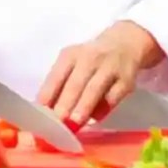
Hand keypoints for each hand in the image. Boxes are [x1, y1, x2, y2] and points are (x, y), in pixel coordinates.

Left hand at [37, 21, 161, 124]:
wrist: (124, 44)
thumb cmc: (90, 60)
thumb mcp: (73, 64)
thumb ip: (60, 85)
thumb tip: (46, 113)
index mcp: (70, 55)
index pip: (56, 75)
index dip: (48, 94)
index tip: (41, 114)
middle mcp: (89, 59)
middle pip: (75, 82)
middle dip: (66, 102)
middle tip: (58, 121)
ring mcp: (109, 68)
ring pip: (95, 88)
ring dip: (84, 106)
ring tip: (75, 122)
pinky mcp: (126, 80)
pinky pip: (114, 96)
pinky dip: (104, 108)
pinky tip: (95, 119)